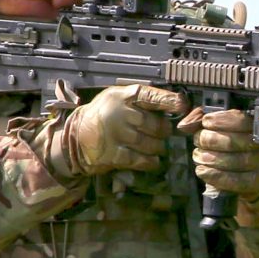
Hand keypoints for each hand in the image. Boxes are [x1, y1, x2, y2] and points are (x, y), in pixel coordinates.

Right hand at [61, 84, 181, 175]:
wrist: (76, 136)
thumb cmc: (104, 115)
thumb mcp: (118, 100)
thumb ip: (141, 102)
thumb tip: (175, 106)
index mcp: (122, 96)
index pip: (150, 96)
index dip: (168, 101)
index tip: (182, 106)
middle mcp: (118, 114)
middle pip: (154, 124)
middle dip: (164, 130)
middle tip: (164, 132)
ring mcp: (115, 135)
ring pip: (150, 143)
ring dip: (158, 147)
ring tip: (157, 146)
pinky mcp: (112, 155)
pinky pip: (140, 160)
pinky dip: (151, 161)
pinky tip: (153, 160)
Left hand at [191, 108, 258, 202]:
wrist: (258, 174)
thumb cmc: (238, 147)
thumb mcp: (224, 128)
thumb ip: (203, 119)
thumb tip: (184, 125)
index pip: (241, 120)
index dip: (221, 121)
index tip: (206, 122)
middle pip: (233, 142)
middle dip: (209, 140)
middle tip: (199, 141)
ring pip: (231, 161)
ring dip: (208, 158)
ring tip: (198, 156)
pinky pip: (234, 180)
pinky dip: (215, 176)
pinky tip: (202, 171)